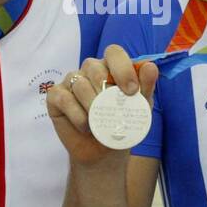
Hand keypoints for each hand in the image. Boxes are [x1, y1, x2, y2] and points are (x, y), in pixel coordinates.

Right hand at [47, 44, 157, 165]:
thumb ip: (146, 86)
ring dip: (92, 106)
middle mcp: (89, 70)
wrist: (104, 153)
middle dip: (106, 89)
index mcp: (111, 67)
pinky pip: (64, 98)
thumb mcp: (140, 108)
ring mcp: (71, 82)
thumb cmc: (122, 125)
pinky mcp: (56, 97)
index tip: (131, 91)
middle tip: (113, 110)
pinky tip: (86, 126)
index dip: (122, 68)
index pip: (114, 52)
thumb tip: (151, 67)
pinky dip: (77, 114)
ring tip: (100, 122)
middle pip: (93, 65)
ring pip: (79, 83)